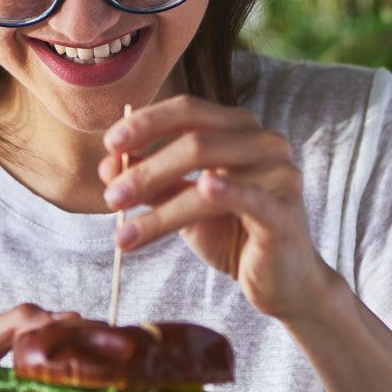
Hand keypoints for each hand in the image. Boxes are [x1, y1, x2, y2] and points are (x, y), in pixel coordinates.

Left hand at [100, 95, 333, 320]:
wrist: (280, 280)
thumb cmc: (231, 232)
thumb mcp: (182, 203)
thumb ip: (150, 182)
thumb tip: (106, 166)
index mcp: (239, 129)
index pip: (188, 110)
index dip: (146, 123)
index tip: (109, 144)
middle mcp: (264, 142)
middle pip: (195, 141)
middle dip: (146, 169)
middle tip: (110, 197)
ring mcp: (280, 175)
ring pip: (208, 175)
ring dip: (159, 204)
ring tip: (122, 232)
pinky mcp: (285, 213)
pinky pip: (250, 199)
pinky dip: (225, 192)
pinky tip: (201, 190)